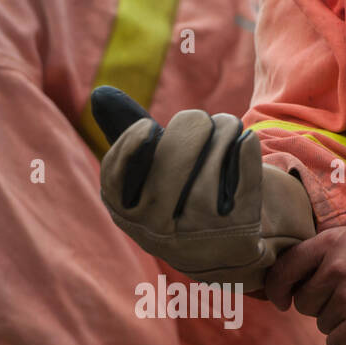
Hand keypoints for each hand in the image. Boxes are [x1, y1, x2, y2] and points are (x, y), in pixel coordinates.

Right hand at [92, 87, 314, 290]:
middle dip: (188, 132)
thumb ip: (129, 137)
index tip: (149, 127)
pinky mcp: (237, 235)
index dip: (130, 150)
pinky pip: (244, 184)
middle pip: (169, 172)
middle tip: (199, 119)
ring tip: (226, 125)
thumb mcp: (148, 177)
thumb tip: (100, 94)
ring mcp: (199, 238)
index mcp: (128, 216)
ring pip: (210, 174)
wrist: (220, 251)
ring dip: (222, 136)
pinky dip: (245, 154)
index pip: (116, 182)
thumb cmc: (177, 198)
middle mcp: (160, 234)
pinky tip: (244, 140)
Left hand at [265, 223, 345, 344]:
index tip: (281, 300)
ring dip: (340, 325)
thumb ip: (328, 253)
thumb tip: (296, 278)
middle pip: (303, 303)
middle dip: (320, 308)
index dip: (276, 288)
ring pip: (322, 325)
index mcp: (332, 242)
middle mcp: (336, 268)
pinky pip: (336, 343)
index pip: (284, 268)